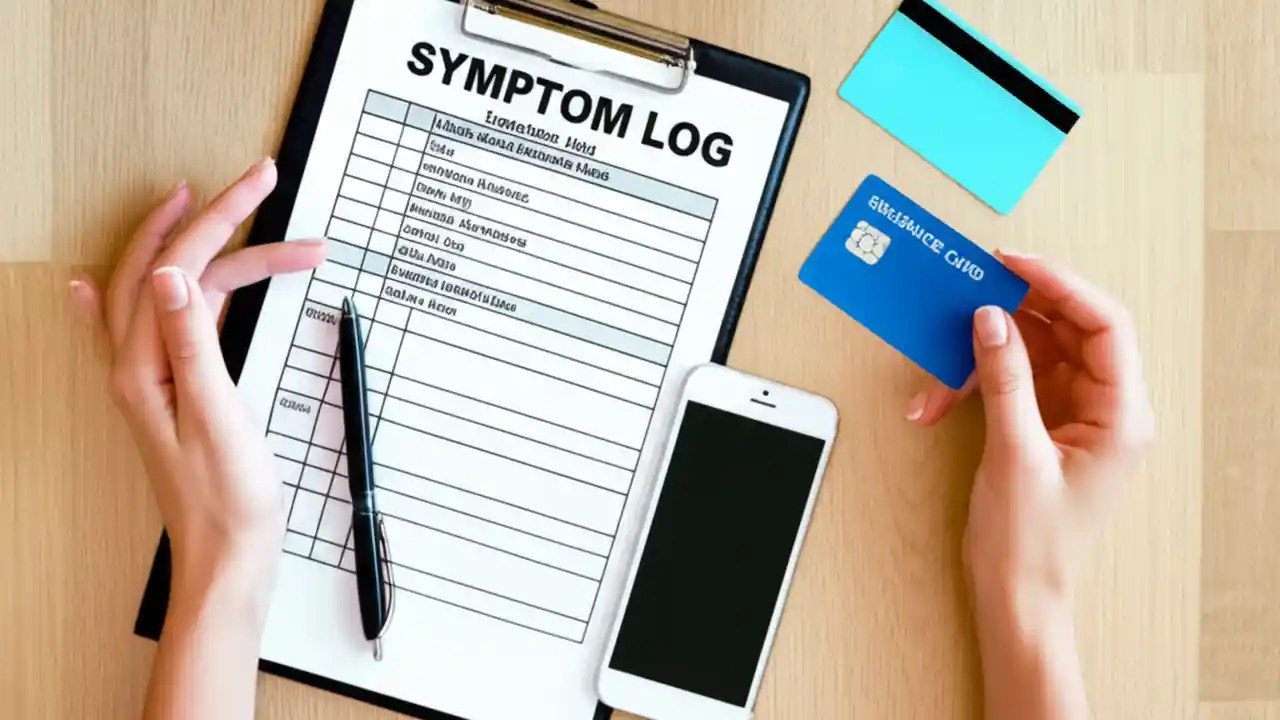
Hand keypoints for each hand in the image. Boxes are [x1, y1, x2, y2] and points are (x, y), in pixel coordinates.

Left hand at [69, 159, 325, 571]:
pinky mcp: (174, 391)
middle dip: (214, 219)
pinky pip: (156, 322)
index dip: (221, 217)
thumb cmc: (228, 499)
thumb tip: (170, 272)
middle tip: (257, 184)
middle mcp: (139, 366)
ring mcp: (153, 378)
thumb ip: (192, 342)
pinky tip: (143, 279)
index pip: (178, 266)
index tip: (258, 184)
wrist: (229, 555)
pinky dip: (155, 287)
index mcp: (144, 367)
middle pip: (167, 268)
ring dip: (217, 253)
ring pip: (173, 290)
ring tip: (266, 231)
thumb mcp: (217, 416)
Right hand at [905, 252, 1154, 718]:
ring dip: (980, 353)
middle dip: (1012, 312)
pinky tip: (940, 395)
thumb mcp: (1015, 455)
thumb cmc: (1030, 544)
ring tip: (939, 370)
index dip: (1060, 285)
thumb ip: (1005, 380)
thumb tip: (991, 319)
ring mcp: (1070, 414)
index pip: (1104, 325)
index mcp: (1121, 414)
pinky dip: (973, 379)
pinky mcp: (1039, 424)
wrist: (1016, 598)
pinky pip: (1010, 378)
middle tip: (966, 294)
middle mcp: (1103, 407)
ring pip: (1030, 352)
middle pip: (1065, 330)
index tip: (1010, 264)